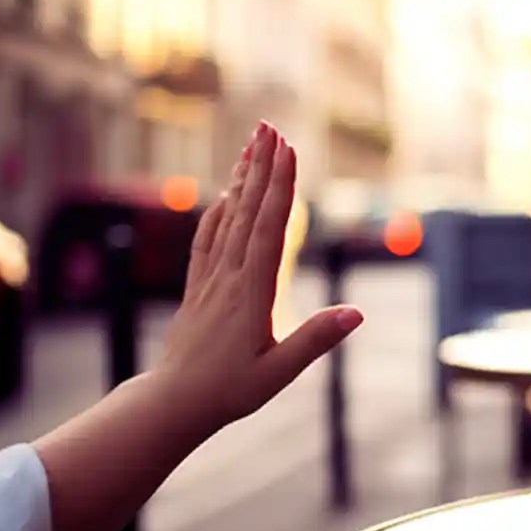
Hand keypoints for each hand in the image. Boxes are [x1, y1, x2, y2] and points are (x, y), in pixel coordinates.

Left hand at [158, 122, 362, 430]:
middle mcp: (229, 276)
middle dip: (262, 167)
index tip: (288, 150)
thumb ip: (317, 339)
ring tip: (251, 146)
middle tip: (270, 127)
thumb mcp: (279, 372)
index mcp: (251, 291)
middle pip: (248, 211)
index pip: (270, 227)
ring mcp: (211, 280)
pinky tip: (225, 197)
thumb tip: (357, 313)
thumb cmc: (229, 391)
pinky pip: (209, 240)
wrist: (173, 403)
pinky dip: (219, 212)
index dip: (281, 186)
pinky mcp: (200, 289)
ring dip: (242, 179)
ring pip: (228, 219)